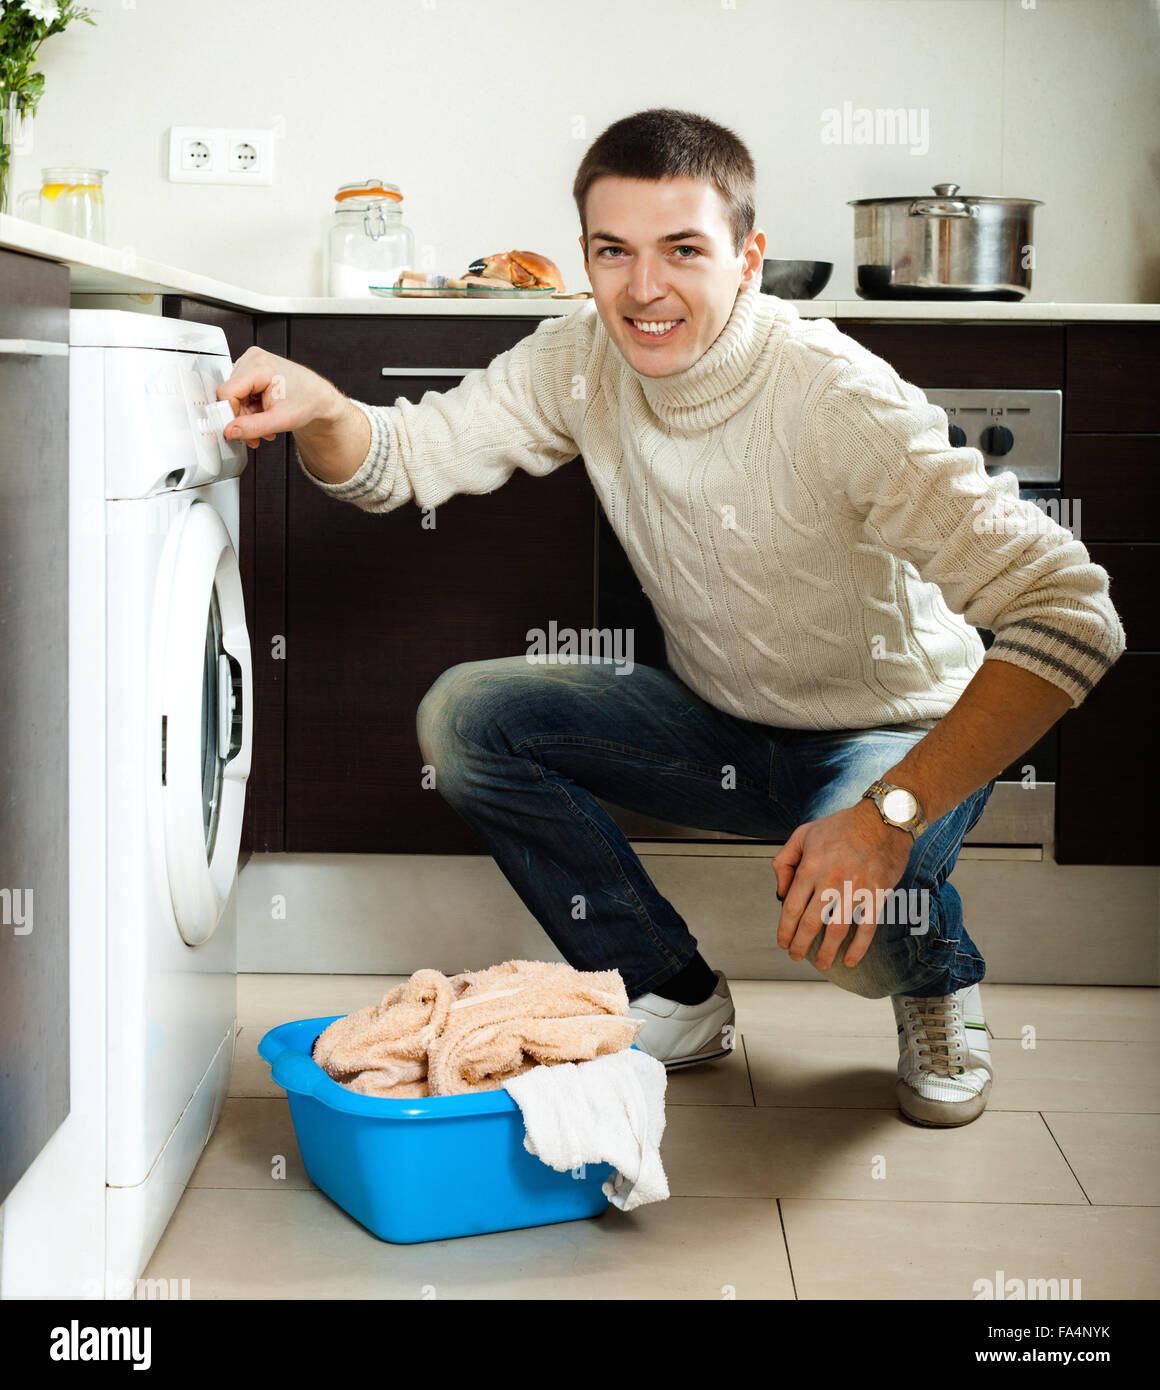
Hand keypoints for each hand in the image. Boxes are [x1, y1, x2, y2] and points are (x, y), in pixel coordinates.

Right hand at [216, 346, 341, 450]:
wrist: (318, 396)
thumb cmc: (307, 402)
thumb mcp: (280, 420)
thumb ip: (252, 427)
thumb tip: (229, 431)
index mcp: (259, 366)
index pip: (226, 393)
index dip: (231, 415)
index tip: (239, 431)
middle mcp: (253, 358)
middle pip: (230, 395)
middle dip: (242, 418)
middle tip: (258, 433)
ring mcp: (252, 361)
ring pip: (234, 395)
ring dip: (247, 415)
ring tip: (265, 422)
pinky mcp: (252, 367)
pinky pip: (240, 391)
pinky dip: (249, 407)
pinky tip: (263, 412)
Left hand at [771, 799, 913, 969]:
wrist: (883, 819)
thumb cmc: (842, 826)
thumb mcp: (803, 834)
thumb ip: (784, 861)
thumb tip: (781, 892)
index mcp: (810, 866)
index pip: (792, 907)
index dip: (785, 930)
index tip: (783, 942)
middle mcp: (831, 880)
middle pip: (811, 923)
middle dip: (801, 945)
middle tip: (796, 956)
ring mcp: (856, 888)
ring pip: (837, 930)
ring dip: (826, 952)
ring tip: (820, 963)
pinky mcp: (877, 894)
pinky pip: (867, 928)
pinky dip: (858, 948)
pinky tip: (850, 960)